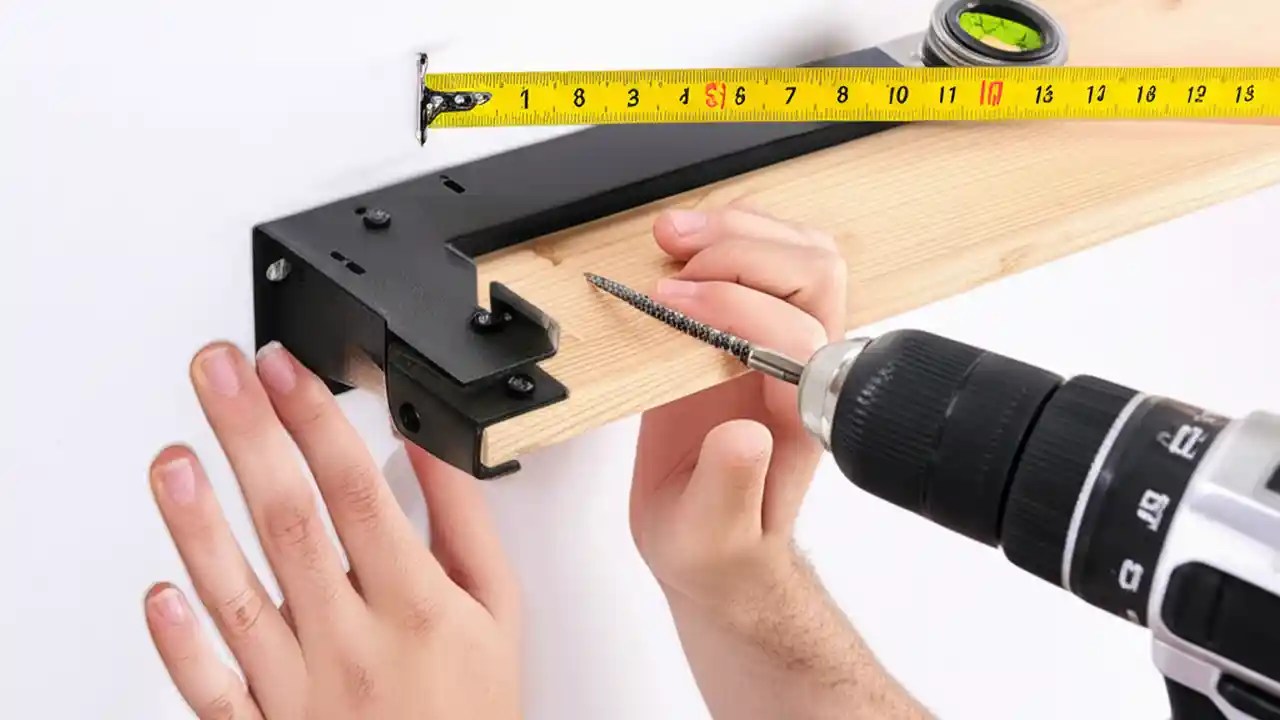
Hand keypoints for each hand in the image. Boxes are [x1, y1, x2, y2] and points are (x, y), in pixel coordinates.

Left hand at [143, 341, 520, 718]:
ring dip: (198, 522)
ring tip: (174, 459)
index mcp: (414, 605)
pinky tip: (160, 593)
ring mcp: (301, 691)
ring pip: (237, 596)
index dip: (314, 419)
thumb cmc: (472, 711)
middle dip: (248, 434)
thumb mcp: (497, 610)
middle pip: (289, 520)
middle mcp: (352, 642)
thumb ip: (463, 522)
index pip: (355, 490)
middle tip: (215, 372)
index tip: (284, 367)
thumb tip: (430, 448)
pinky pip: (213, 689)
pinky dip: (181, 644)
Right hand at [630, 206, 928, 718]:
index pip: (792, 331)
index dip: (732, 306)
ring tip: (672, 232)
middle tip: (673, 248)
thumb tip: (743, 434)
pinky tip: (683, 243)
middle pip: (812, 273)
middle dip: (743, 248)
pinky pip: (765, 263)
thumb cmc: (715, 543)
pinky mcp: (749, 332)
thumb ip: (729, 488)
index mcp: (801, 414)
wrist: (714, 547)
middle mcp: (803, 370)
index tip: (670, 303)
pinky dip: (728, 236)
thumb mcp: (709, 535)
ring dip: (738, 229)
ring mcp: (781, 345)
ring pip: (797, 255)